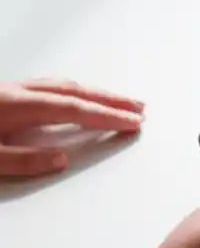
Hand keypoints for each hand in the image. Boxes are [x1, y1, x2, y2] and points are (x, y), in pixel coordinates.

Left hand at [0, 80, 144, 176]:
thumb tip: (61, 160)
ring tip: (119, 101)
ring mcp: (10, 89)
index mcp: (18, 106)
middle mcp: (18, 92)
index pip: (74, 110)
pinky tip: (79, 96)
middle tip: (139, 108)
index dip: (107, 116)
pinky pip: (51, 86)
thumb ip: (23, 161)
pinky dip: (75, 91)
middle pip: (75, 92)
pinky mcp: (5, 92)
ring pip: (64, 86)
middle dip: (111, 101)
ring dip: (95, 93)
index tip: (133, 122)